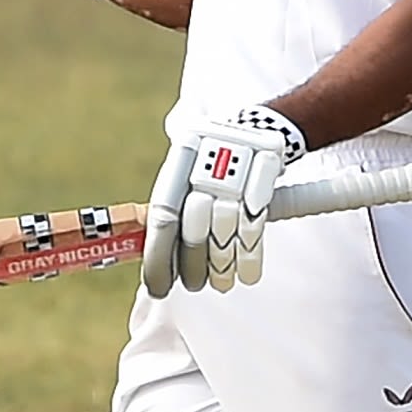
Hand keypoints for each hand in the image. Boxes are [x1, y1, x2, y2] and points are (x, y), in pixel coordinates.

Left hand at [143, 109, 306, 297]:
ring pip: (225, 231)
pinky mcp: (266, 180)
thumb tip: (145, 250)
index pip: (163, 216)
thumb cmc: (210, 159)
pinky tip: (245, 273)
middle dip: (193, 265)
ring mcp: (238, 171)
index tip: (157, 285)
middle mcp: (206, 164)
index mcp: (181, 160)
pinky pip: (255, 228)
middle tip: (192, 284)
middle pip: (195, 228)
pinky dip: (249, 257)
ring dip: (221, 265)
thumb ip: (171, 206)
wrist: (258, 126)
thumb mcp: (186, 168)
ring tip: (220, 283)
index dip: (158, 256)